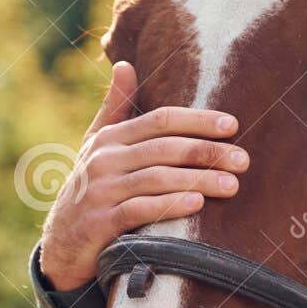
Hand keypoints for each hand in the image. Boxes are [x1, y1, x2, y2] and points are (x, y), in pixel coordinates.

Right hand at [39, 61, 247, 291]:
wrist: (63, 242)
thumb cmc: (91, 188)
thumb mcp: (97, 146)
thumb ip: (115, 108)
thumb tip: (125, 65)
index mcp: (110, 138)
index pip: (160, 120)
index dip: (197, 120)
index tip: (233, 124)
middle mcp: (104, 159)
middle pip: (164, 148)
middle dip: (207, 152)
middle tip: (243, 160)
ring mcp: (101, 191)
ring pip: (156, 179)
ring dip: (198, 180)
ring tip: (232, 185)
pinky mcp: (101, 222)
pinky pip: (140, 209)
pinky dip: (169, 205)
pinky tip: (196, 204)